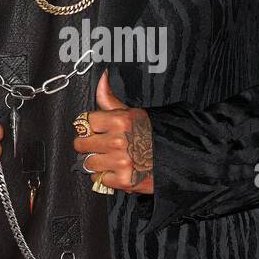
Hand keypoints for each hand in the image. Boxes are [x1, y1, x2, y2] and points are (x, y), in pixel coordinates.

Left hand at [72, 68, 154, 194]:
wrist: (177, 158)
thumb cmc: (155, 135)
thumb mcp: (134, 112)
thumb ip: (110, 99)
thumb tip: (101, 78)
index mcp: (119, 120)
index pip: (85, 122)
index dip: (89, 127)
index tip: (94, 130)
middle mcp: (118, 141)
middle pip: (81, 144)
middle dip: (88, 145)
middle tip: (100, 146)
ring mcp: (120, 162)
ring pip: (88, 163)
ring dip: (96, 162)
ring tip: (110, 158)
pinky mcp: (123, 180)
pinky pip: (98, 179)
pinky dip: (105, 176)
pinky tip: (116, 170)